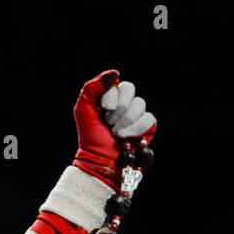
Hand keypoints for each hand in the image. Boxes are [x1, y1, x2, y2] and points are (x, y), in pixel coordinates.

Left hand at [72, 69, 156, 190]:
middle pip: (131, 90)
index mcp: (111, 97)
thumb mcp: (84, 109)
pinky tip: (128, 140)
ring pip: (140, 104)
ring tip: (116, 134)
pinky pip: (150, 119)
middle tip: (109, 123)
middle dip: (118, 110)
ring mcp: (138, 115)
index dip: (110, 98)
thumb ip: (92, 88)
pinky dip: (136, 130)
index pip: (119, 84)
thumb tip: (115, 73)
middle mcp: (126, 104)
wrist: (100, 160)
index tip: (102, 111)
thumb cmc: (90, 136)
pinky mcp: (148, 129)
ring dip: (125, 122)